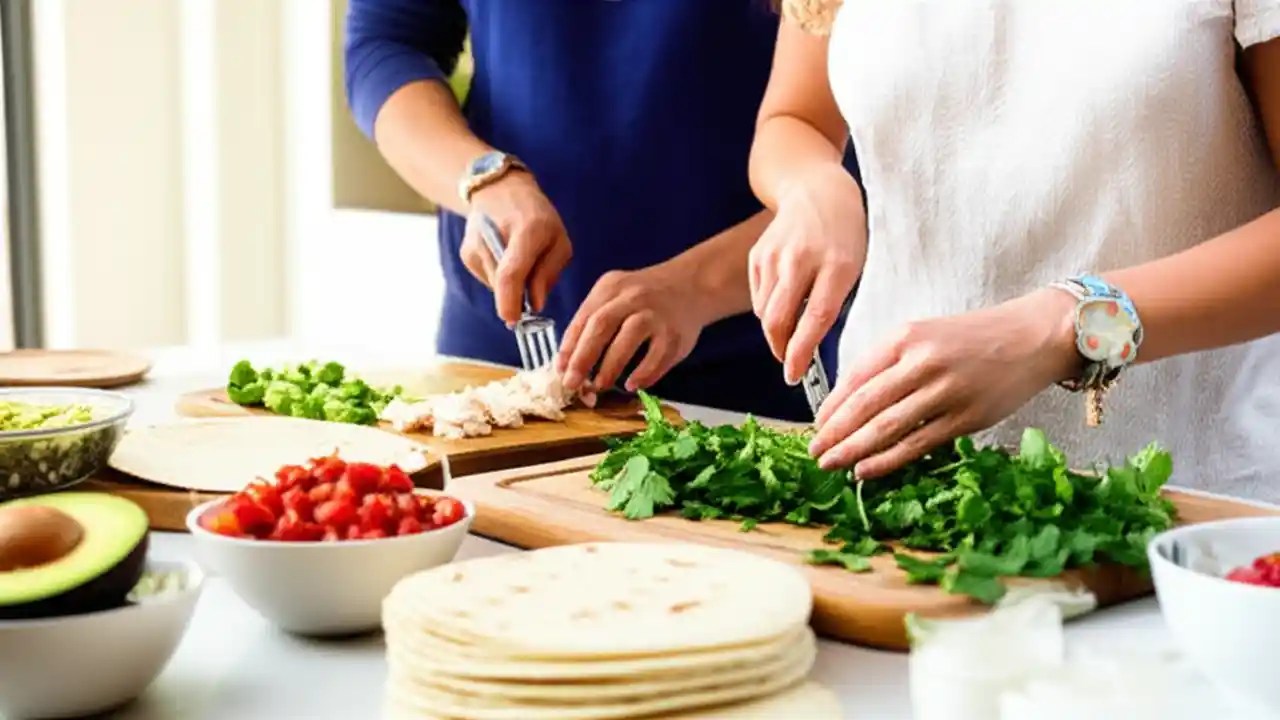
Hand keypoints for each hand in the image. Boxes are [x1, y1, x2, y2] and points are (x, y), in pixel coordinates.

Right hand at [460, 172, 572, 324]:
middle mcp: (494, 235)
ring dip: (511, 286)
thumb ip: (548, 274)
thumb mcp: (558, 241)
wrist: (500, 190)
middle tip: (531, 285)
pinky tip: (503, 257)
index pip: (511, 272)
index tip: (513, 320)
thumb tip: (536, 304)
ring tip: (518, 259)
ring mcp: (475, 244)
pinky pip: (487, 279)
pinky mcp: (466, 253)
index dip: (510, 301)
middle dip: (517, 297)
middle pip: (502, 283)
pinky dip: (499, 277)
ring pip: (495, 285)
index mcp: (527, 229)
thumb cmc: (538, 218)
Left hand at [555, 263, 706, 391]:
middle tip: (572, 383)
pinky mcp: (676, 334)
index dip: (569, 347)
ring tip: (600, 385)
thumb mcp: (615, 295)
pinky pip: (657, 357)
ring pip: (629, 339)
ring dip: (611, 366)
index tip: (560, 370)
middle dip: (583, 357)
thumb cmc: (645, 297)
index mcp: (611, 287)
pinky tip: (632, 384)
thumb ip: (593, 321)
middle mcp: (633, 297)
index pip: (583, 318)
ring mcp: (656, 315)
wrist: (691, 285)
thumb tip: (569, 362)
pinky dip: (643, 373)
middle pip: (601, 325)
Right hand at [749, 164, 865, 384]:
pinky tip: (786, 294)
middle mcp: (801, 259)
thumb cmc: (843, 234)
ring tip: (795, 321)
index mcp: (837, 263)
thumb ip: (834, 302)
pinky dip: (770, 307)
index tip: (795, 375)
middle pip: (779, 320)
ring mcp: (774, 255)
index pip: (816, 318)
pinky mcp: (757, 255)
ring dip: (777, 329)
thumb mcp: (854, 266)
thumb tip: (809, 345)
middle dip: (781, 350)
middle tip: (789, 364)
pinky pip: (759, 298)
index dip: (802, 352)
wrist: (815, 190)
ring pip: (766, 313)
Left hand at [808, 289, 1080, 477]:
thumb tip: (848, 402)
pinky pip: (918, 443)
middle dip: (834, 432)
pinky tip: (865, 470)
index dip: (831, 406)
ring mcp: (946, 391)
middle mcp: (922, 362)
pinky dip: (888, 460)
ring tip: (831, 464)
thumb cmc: (973, 338)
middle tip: (814, 451)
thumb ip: (888, 363)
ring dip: (853, 449)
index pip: (856, 377)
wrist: (1033, 336)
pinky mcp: (967, 417)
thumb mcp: (924, 334)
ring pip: (887, 427)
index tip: (816, 426)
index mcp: (905, 337)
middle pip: (865, 404)